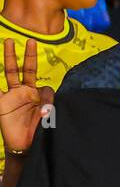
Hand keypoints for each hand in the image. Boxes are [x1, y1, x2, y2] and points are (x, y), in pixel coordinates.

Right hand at [0, 39, 54, 154]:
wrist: (25, 146)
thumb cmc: (39, 131)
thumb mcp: (48, 116)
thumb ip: (49, 102)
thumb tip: (47, 88)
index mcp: (38, 94)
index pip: (41, 81)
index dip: (42, 82)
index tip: (40, 74)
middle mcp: (24, 91)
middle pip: (24, 69)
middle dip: (26, 55)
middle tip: (30, 40)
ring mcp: (11, 96)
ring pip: (9, 72)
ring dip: (8, 57)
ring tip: (8, 41)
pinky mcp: (1, 103)